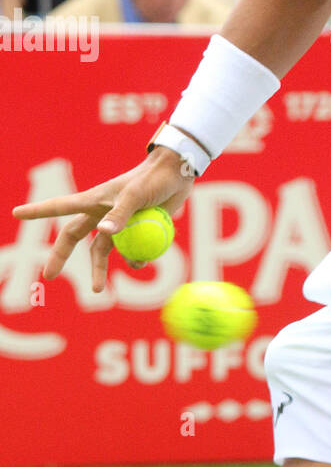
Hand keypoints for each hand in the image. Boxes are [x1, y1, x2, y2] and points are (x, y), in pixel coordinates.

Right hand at [11, 147, 195, 293]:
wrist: (178, 175)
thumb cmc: (153, 179)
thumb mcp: (137, 195)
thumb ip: (121, 213)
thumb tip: (105, 232)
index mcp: (94, 200)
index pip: (60, 207)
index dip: (38, 211)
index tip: (16, 213)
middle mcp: (101, 213)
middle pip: (74, 237)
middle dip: (60, 256)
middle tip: (49, 276)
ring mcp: (118, 222)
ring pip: (101, 251)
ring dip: (99, 270)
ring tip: (98, 291)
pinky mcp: (134, 229)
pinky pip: (129, 251)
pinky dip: (134, 259)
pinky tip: (143, 262)